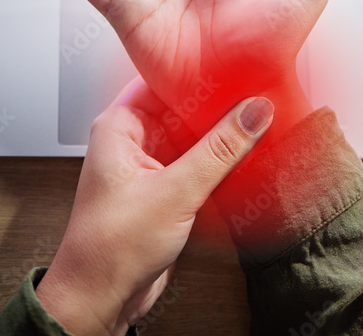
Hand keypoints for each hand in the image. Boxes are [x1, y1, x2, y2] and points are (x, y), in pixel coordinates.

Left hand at [35, 77, 273, 335]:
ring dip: (225, 135)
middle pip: (184, 107)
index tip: (238, 63)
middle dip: (220, 103)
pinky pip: (199, 165)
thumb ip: (219, 151)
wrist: (100, 299)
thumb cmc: (107, 248)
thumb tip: (253, 113)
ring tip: (263, 119)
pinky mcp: (166, 190)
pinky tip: (250, 156)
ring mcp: (151, 166)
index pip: (164, 79)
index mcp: (121, 126)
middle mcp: (134, 141)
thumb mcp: (173, 193)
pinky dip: (222, 162)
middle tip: (260, 92)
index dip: (200, 69)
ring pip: (195, 137)